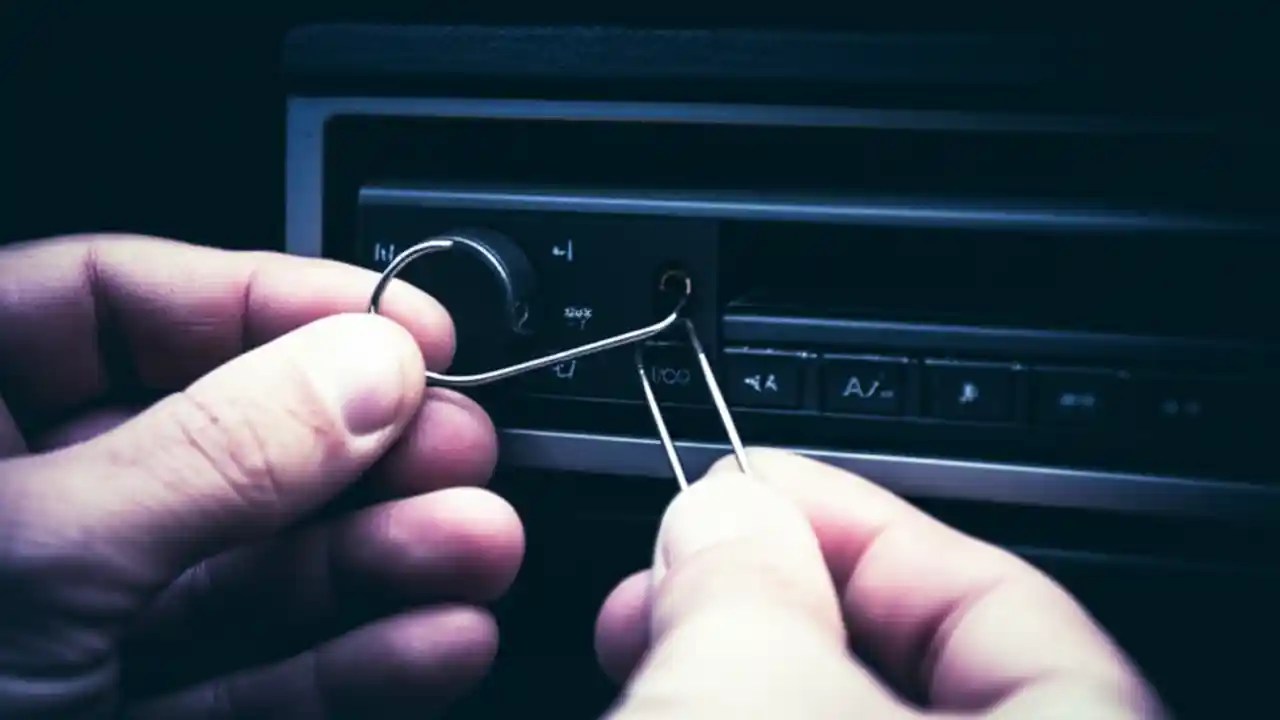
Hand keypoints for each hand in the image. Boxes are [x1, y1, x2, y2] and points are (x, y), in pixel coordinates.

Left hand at [0, 235, 523, 717]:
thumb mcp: (34, 553)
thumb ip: (215, 451)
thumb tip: (364, 365)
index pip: (114, 302)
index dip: (269, 301)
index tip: (399, 328)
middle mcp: (12, 518)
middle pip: (210, 439)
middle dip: (352, 447)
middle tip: (460, 440)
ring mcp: (63, 635)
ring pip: (241, 572)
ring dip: (374, 563)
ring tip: (478, 546)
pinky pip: (242, 685)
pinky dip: (344, 669)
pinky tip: (432, 642)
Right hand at [595, 449, 1165, 718]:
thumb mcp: (748, 694)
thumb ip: (750, 575)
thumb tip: (727, 511)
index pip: (995, 597)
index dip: (852, 521)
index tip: (742, 487)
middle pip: (908, 667)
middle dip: (767, 593)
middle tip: (668, 566)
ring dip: (727, 665)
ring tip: (633, 640)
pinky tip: (652, 704)